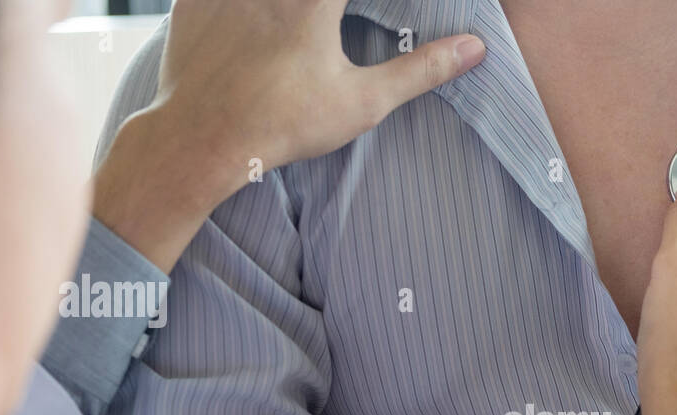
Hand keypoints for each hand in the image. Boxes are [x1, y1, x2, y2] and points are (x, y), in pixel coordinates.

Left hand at [94, 0, 484, 271]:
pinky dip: (237, 6)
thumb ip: (420, 70)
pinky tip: (251, 19)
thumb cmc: (285, 123)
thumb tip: (473, 48)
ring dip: (288, 9)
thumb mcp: (363, 101)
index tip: (368, 13)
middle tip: (329, 32)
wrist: (203, 139)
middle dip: (326, 9)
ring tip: (296, 43)